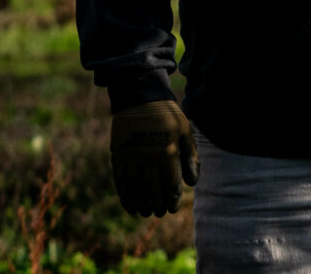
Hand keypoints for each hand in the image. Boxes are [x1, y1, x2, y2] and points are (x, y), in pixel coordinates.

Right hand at [110, 100, 199, 216]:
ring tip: (146, 212)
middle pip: (151, 189)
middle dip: (156, 204)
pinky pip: (121, 181)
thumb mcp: (185, 132)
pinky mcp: (118, 156)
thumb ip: (190, 157)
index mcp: (166, 152)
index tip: (171, 208)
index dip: (171, 199)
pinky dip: (125, 195)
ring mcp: (130, 158)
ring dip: (140, 203)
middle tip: (159, 213)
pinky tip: (130, 205)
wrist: (139, 98)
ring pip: (135, 188)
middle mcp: (147, 158)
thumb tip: (192, 182)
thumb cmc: (168, 116)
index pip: (170, 184)